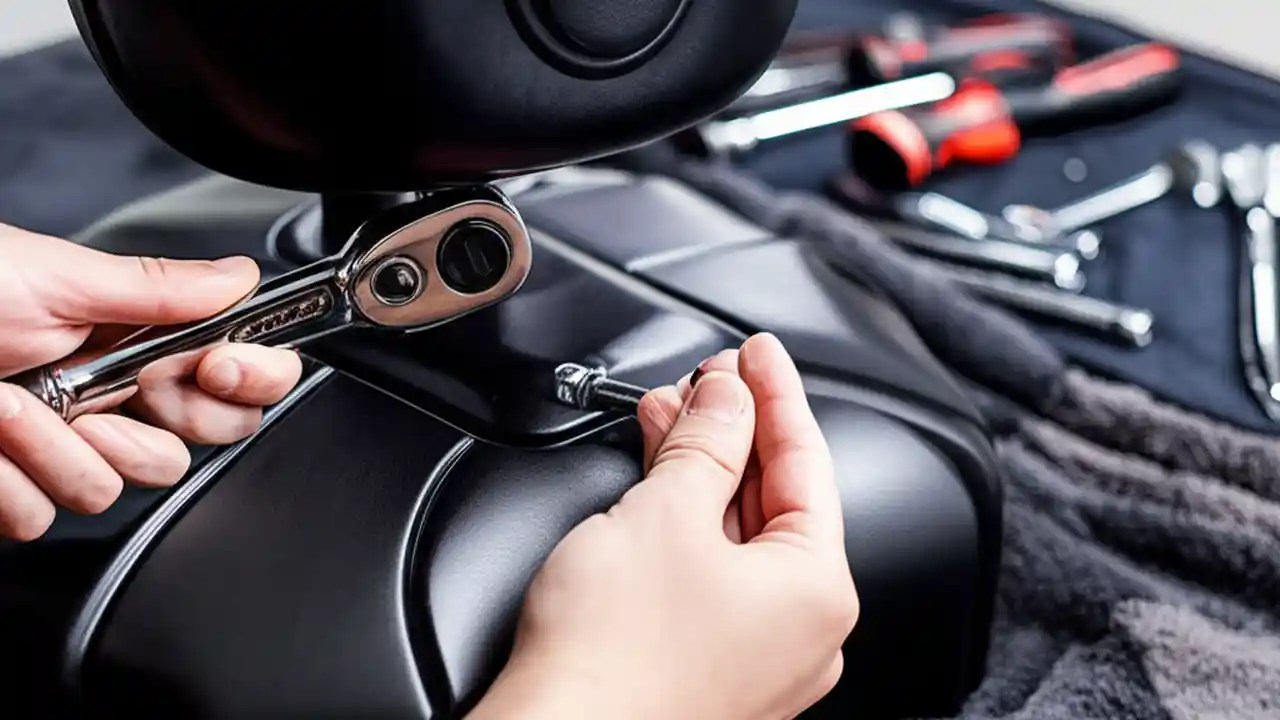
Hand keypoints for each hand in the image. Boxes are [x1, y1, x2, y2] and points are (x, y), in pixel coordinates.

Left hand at [0, 223, 301, 540]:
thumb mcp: (56, 277)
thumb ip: (159, 289)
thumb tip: (243, 278)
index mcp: (135, 341)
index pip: (240, 376)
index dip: (249, 379)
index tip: (215, 367)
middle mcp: (110, 399)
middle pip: (199, 445)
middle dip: (154, 419)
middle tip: (117, 386)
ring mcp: (59, 448)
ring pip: (115, 488)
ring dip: (53, 444)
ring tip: (7, 399)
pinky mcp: (9, 490)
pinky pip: (40, 516)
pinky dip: (1, 477)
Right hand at [469, 334, 858, 719]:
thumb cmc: (614, 658)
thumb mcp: (666, 512)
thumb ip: (707, 442)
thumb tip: (727, 398)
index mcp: (817, 591)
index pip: (807, 462)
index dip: (776, 393)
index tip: (757, 351)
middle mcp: (802, 633)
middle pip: (774, 498)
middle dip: (734, 428)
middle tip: (710, 375)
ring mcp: (758, 657)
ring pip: (738, 536)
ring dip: (704, 469)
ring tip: (671, 416)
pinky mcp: (709, 669)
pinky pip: (713, 573)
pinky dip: (688, 521)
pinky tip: (660, 482)